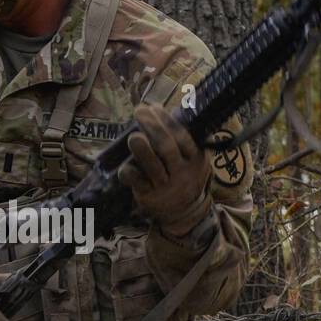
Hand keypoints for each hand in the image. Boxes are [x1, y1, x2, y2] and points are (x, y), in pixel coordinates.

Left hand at [118, 103, 211, 237]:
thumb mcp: (192, 158)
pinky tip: (124, 164)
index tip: (154, 107)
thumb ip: (181, 138)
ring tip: (133, 137)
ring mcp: (165, 186)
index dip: (167, 120)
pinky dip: (129, 171)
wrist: (185, 213)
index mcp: (196, 159)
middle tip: (139, 112)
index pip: (182, 136)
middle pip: (167, 148)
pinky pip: (137, 182)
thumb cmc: (183, 175)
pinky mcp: (149, 196)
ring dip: (142, 150)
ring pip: (153, 166)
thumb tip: (157, 108)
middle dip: (152, 127)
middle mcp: (182, 173)